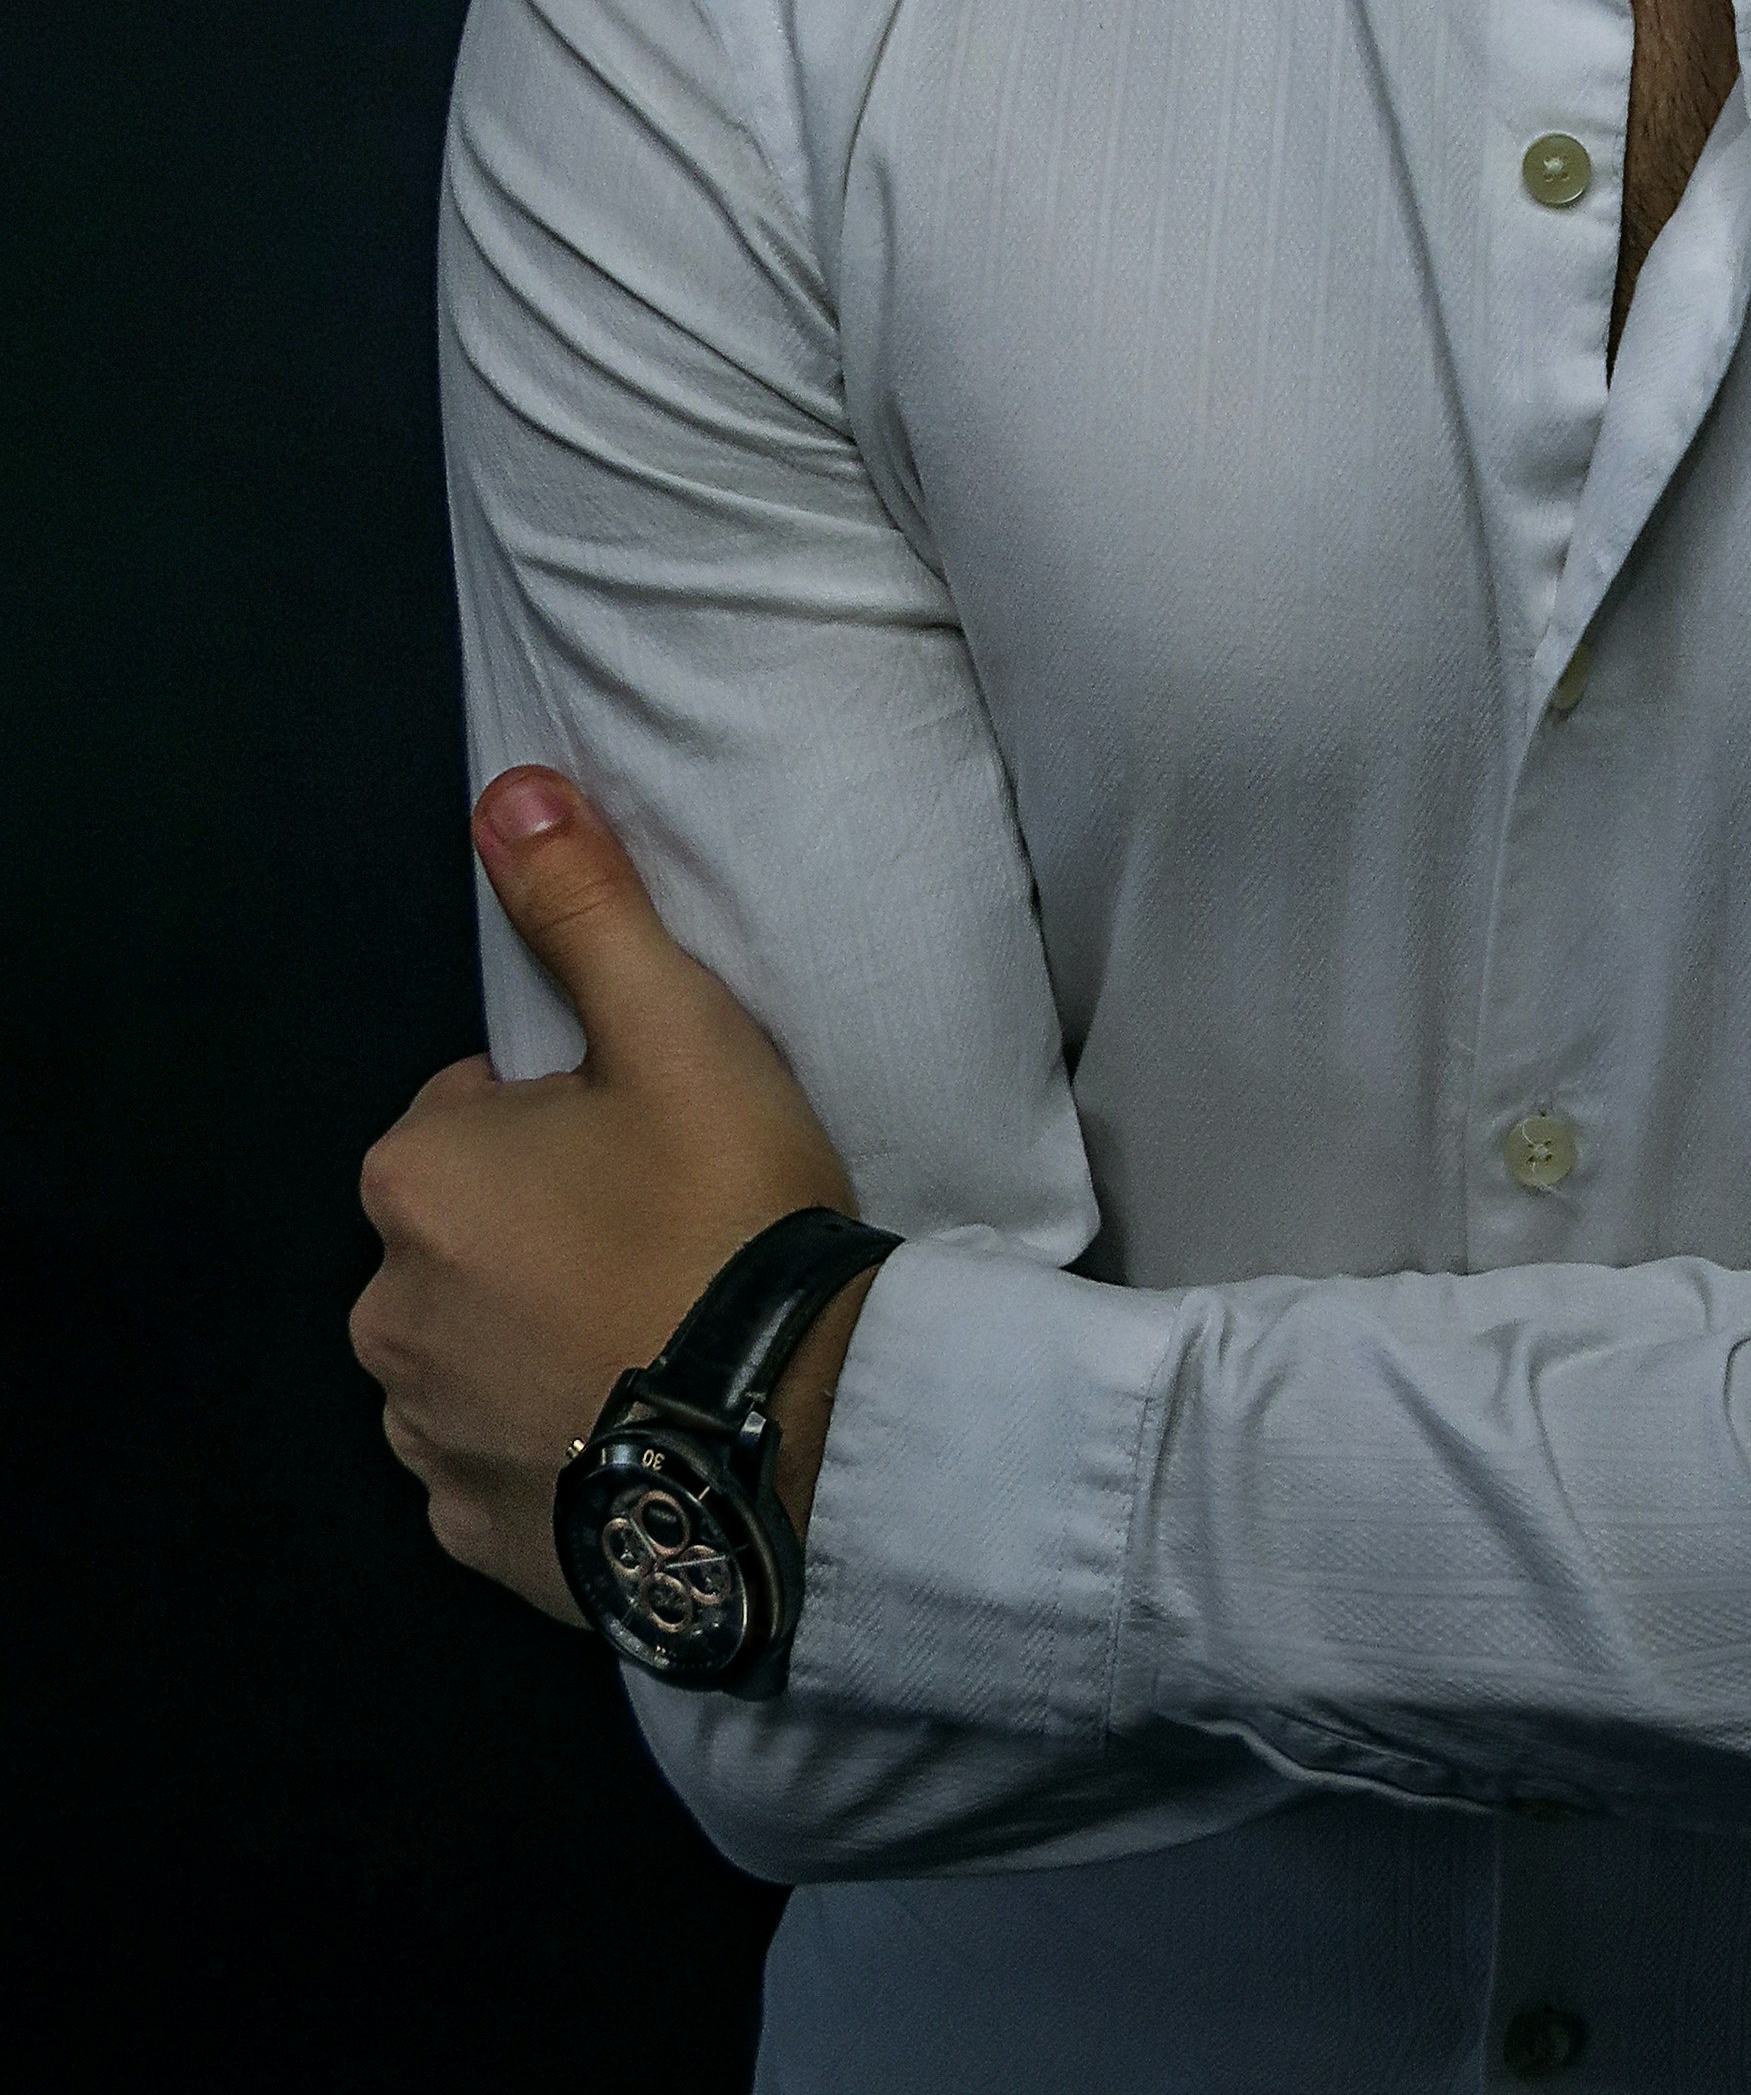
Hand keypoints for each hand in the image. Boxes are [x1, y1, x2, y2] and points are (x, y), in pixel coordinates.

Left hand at [353, 769, 872, 1620]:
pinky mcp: (469, 1536)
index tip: (658, 1142)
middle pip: (465, 1231)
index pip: (475, 1111)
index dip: (570, 1115)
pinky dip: (550, 1441)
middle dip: (541, 1224)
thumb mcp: (678, 1031)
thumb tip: (505, 790)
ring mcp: (421, 1437)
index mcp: (416, 1176)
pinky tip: (642, 1420)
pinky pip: (496, 1460)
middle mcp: (381, 1311)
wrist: (792, 1437)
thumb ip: (586, 907)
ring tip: (666, 1332)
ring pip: (472, 1346)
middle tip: (672, 1232)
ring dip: (538, 1334)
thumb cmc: (725, 1212)